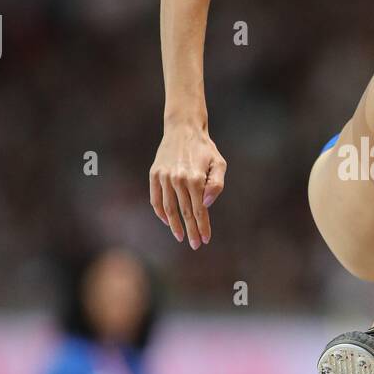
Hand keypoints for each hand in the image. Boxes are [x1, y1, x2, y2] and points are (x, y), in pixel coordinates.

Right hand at [150, 124, 226, 248]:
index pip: (199, 210)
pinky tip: (167, 221)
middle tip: (194, 245)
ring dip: (174, 225)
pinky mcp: (154, 174)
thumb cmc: (205, 148)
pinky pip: (155, 199)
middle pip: (184, 212)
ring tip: (181, 236)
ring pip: (168, 208)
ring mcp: (164, 177)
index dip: (202, 227)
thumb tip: (206, 205)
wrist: (183, 129)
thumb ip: (216, 184)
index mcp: (194, 178)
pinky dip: (160, 212)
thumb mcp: (219, 163)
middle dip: (190, 230)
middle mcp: (177, 179)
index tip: (205, 240)